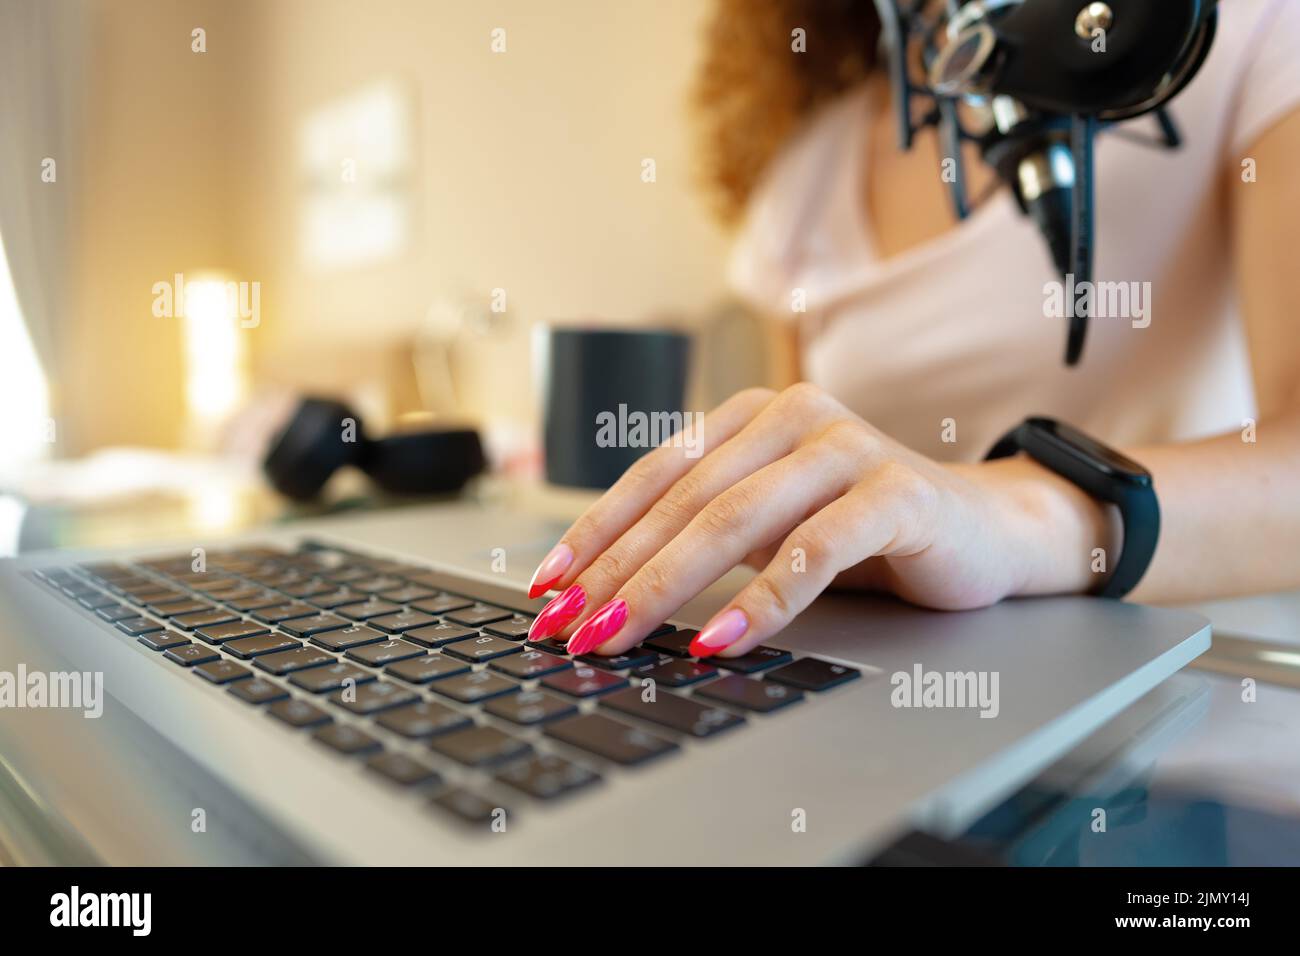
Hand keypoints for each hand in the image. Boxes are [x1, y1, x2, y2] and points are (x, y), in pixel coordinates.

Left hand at [525, 384, 1110, 657]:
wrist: (979, 528)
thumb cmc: (859, 526)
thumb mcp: (770, 521)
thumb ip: (705, 529)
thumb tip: (607, 585)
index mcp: (751, 416)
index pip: (654, 474)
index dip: (596, 531)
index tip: (549, 587)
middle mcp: (792, 416)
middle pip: (684, 501)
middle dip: (618, 570)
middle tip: (572, 625)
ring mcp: (845, 447)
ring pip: (737, 520)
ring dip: (670, 586)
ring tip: (622, 634)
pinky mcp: (894, 492)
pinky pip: (816, 548)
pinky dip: (764, 598)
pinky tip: (723, 639)